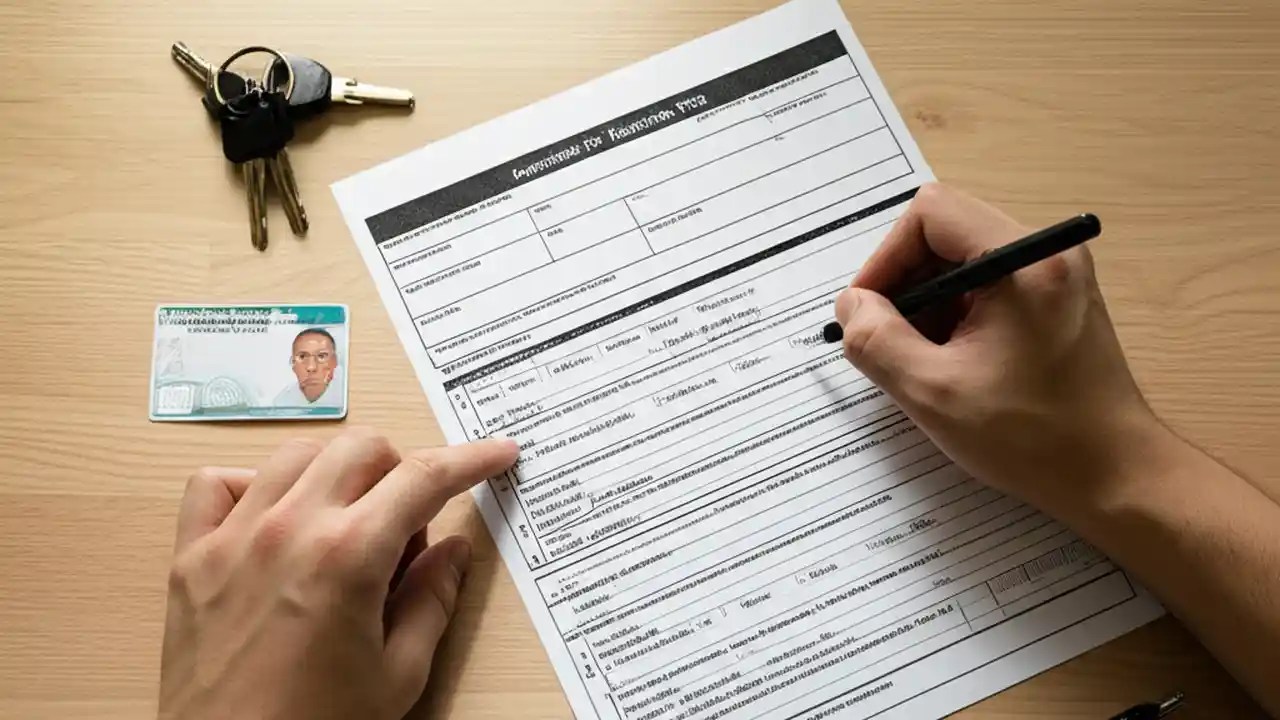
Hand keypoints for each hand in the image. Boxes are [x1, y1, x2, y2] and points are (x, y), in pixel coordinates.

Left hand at [158, 429, 517, 719]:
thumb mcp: (398, 675)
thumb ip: (432, 600)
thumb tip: (453, 550)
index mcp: (349, 556)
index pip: (425, 477)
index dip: (471, 460)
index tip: (497, 453)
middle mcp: (289, 529)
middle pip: (362, 447)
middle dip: (401, 469)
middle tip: (409, 525)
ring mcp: (233, 538)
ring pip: (296, 453)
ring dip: (336, 472)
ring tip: (348, 526)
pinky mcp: (191, 557)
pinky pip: (215, 483)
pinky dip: (252, 486)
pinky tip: (275, 520)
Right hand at [832, 183, 1159, 516]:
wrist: (1115, 477)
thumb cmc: (1031, 438)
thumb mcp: (932, 392)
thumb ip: (876, 341)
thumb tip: (852, 306)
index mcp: (1024, 260)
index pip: (931, 214)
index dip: (886, 260)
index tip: (868, 315)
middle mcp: (1047, 252)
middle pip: (947, 233)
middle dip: (905, 285)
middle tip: (889, 342)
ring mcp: (1057, 275)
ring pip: (964, 261)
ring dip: (929, 305)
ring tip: (922, 362)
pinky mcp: (1058, 300)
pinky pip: (989, 287)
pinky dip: (957, 317)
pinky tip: (953, 365)